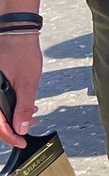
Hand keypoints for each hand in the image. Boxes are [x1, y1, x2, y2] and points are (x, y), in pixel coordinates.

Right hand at [0, 33, 42, 148]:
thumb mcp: (28, 83)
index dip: (10, 137)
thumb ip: (24, 108)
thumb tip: (22, 128)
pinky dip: (10, 106)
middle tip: (28, 130)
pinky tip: (25, 105)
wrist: (17, 32)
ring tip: (31, 117)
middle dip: (12, 127)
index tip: (21, 143)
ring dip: (12, 116)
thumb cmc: (21, 53)